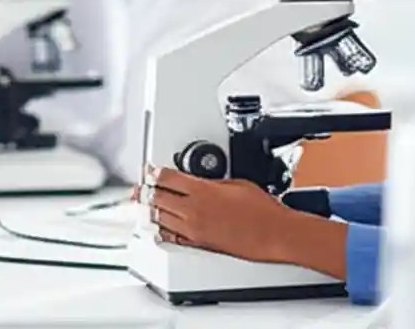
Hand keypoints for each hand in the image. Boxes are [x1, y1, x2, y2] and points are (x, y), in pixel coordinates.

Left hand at [143, 165, 294, 264]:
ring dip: (150, 210)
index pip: (167, 178)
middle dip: (146, 191)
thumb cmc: (262, 210)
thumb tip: (199, 183)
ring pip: (160, 218)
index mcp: (201, 190)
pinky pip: (171, 236)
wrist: (273, 234)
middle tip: (141, 186)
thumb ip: (211, 182)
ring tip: (144, 204)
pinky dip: (162, 229)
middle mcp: (193, 210)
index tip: (151, 170)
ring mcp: (193, 230)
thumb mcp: (235, 183)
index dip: (155, 172)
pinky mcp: (199, 244)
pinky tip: (159, 226)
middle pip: (157, 198)